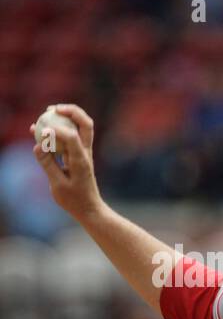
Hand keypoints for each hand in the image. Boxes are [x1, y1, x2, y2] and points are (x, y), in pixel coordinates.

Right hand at [31, 104, 104, 221]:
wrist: (90, 209)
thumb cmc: (74, 200)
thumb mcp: (58, 185)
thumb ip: (47, 164)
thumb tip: (37, 146)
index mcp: (81, 160)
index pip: (72, 137)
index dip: (56, 131)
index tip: (41, 133)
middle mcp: (85, 153)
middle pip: (85, 124)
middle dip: (71, 111)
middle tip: (53, 108)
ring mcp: (83, 153)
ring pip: (81, 127)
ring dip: (67, 116)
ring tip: (48, 111)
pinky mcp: (78, 156)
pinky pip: (71, 137)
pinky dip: (60, 130)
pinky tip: (43, 129)